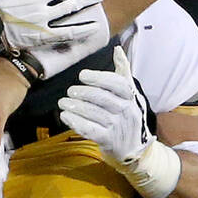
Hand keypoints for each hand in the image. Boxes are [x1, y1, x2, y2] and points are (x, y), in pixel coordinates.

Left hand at [59, 45, 181, 197]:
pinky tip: (65, 116)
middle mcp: (126, 111)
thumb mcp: (130, 93)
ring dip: (75, 107)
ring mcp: (117, 127)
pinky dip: (75, 122)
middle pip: (102, 98)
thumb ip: (122, 71)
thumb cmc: (127, 115)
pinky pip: (90, 130)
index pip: (117, 84)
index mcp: (131, 96)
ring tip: (63, 103)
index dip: (99, 78)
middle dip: (83, 93)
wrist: (134, 149)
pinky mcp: (108, 140)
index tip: (82, 75)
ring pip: (93, 114)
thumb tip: (117, 49)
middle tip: (70, 92)